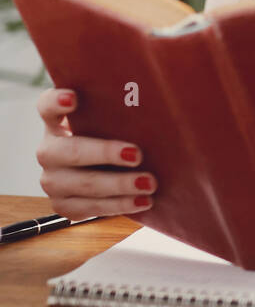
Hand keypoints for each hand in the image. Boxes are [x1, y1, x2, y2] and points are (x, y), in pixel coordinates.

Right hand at [36, 87, 156, 219]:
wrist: (103, 172)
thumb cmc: (110, 137)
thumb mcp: (108, 120)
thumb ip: (119, 108)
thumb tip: (156, 100)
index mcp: (56, 123)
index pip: (47, 107)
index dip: (57, 102)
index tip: (74, 98)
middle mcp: (49, 151)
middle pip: (71, 150)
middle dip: (105, 153)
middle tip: (137, 155)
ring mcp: (53, 180)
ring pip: (83, 184)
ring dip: (119, 185)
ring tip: (148, 183)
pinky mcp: (63, 205)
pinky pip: (90, 208)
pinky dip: (119, 206)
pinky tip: (141, 201)